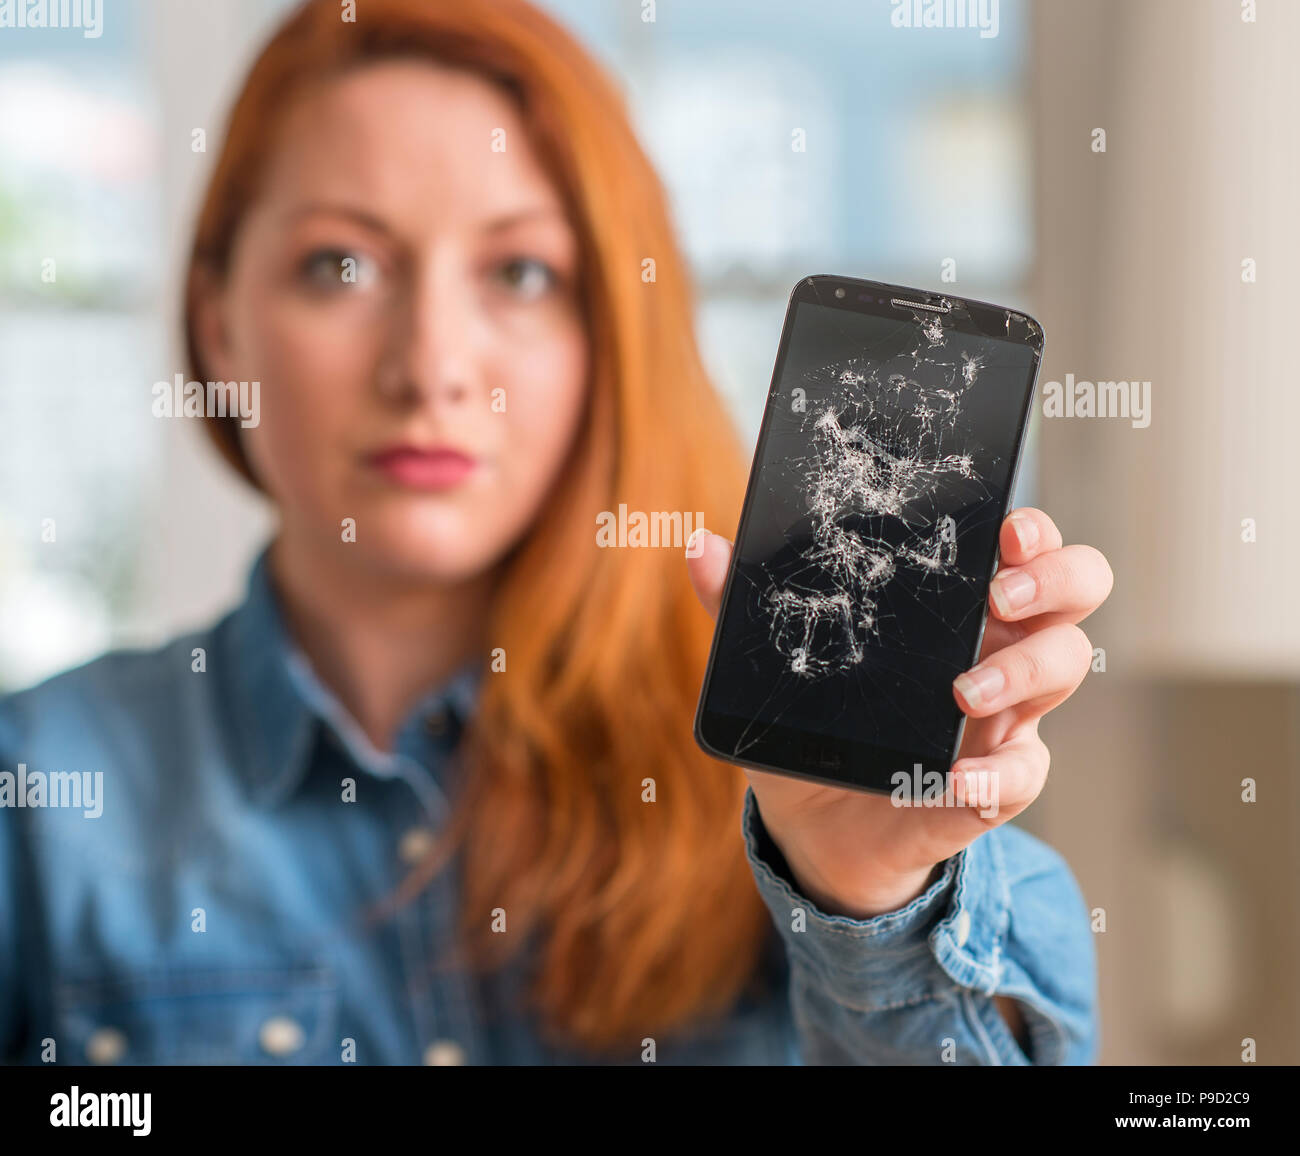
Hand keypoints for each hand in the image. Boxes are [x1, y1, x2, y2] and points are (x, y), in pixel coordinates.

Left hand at [686, 507, 1112, 919]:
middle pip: (1073, 592)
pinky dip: (995, 776)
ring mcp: (1001, 718)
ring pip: (1063, 669)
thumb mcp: (776, 666)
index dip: (1032, 530)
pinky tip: (955, 778)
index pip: (1019, 549)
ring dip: (1023, 670)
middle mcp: (992, 649)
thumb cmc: (815, 729)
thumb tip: (700, 547)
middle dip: (1054, 579)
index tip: (1007, 525)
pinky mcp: (988, 785)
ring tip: (963, 691)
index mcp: (951, 608)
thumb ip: (742, 607)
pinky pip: (1022, 775)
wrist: (815, 829)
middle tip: (1000, 592)